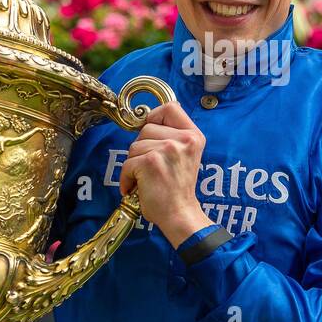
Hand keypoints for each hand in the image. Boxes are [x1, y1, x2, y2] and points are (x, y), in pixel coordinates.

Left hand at [120, 101, 212, 247]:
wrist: (179, 213)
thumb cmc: (178, 188)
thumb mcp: (186, 154)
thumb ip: (173, 135)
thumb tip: (145, 121)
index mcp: (194, 135)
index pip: (170, 107)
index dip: (155, 116)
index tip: (152, 134)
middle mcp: (183, 140)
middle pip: (146, 128)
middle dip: (142, 147)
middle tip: (152, 166)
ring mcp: (167, 150)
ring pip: (134, 146)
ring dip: (134, 164)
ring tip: (148, 178)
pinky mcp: (151, 163)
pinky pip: (127, 164)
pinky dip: (127, 178)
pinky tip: (138, 187)